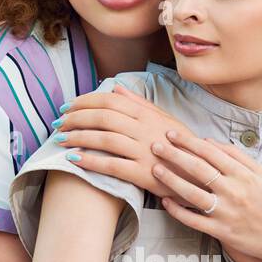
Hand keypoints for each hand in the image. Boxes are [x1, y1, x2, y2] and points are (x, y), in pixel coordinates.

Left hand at [53, 84, 200, 195]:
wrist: (202, 174)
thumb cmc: (182, 146)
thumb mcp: (165, 119)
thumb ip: (140, 103)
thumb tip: (117, 87)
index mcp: (147, 114)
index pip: (109, 100)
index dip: (84, 102)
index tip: (67, 107)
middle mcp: (144, 129)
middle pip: (102, 117)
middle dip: (75, 119)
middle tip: (58, 124)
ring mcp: (144, 151)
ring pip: (104, 139)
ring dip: (78, 138)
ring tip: (60, 140)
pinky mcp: (143, 174)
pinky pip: (112, 165)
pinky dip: (90, 161)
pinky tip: (74, 159)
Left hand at [149, 126, 261, 261]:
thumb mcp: (260, 173)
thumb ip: (237, 155)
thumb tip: (209, 142)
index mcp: (243, 175)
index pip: (211, 153)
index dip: (189, 142)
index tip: (171, 134)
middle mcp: (234, 191)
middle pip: (198, 169)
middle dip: (174, 155)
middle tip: (155, 146)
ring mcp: (226, 212)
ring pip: (192, 193)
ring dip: (171, 180)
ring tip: (155, 169)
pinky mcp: (221, 232)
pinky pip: (193, 220)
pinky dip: (178, 211)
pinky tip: (165, 202)